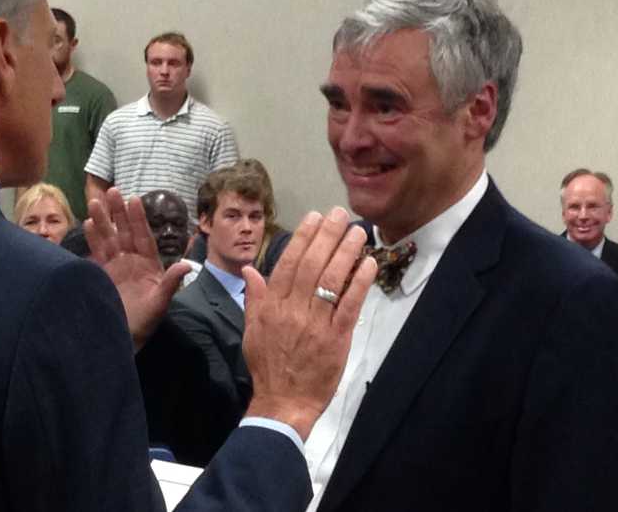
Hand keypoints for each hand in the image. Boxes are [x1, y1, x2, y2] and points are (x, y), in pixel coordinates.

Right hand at [85, 188, 190, 351]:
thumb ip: (171, 283)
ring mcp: (117, 266)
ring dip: (102, 220)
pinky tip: (88, 223)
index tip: (134, 199)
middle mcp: (133, 261)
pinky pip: (97, 252)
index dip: (138, 218)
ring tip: (95, 201)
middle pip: (125, 231)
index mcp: (149, 264)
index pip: (143, 236)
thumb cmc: (145, 322)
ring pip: (109, 238)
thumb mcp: (160, 303)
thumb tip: (188, 265)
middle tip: (112, 191)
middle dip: (118, 212)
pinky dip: (93, 238)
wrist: (124, 338)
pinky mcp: (102, 274)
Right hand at [241, 207, 375, 440]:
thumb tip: (250, 270)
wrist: (282, 403)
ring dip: (346, 252)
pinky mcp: (335, 339)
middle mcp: (292, 310)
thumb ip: (254, 298)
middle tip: (340, 213)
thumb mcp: (252, 331)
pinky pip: (349, 306)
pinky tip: (367, 263)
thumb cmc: (268, 367)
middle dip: (327, 235)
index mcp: (271, 306)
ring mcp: (315, 324)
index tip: (314, 217)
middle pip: (311, 264)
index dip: (303, 237)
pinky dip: (358, 283)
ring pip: (331, 280)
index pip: (288, 263)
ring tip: (358, 231)